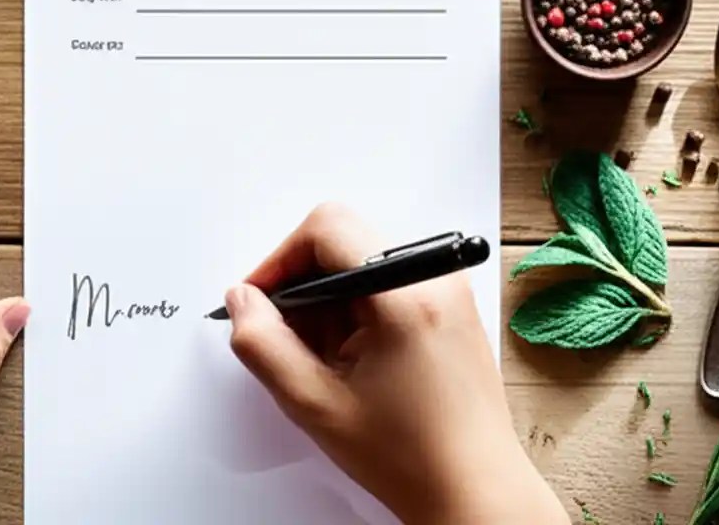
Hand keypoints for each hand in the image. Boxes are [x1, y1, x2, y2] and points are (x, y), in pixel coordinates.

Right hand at [223, 203, 566, 524]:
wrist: (475, 490)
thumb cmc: (413, 457)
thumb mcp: (315, 403)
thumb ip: (264, 345)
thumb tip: (243, 301)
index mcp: (407, 295)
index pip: (328, 228)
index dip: (280, 258)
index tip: (260, 297)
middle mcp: (436, 278)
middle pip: (344, 239)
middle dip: (302, 281)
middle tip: (285, 334)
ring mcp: (448, 290)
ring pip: (362, 259)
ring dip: (327, 298)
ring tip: (324, 358)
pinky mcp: (450, 305)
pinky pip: (387, 280)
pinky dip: (355, 308)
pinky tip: (350, 358)